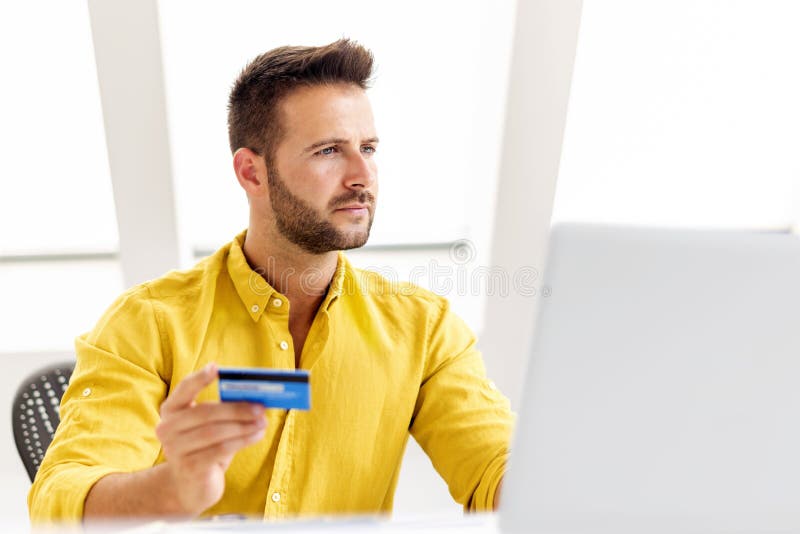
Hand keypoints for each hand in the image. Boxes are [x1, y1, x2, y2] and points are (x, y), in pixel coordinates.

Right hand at [155, 363, 265, 515]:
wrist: (190, 486)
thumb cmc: (204, 448)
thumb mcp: (210, 426)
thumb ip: (223, 411)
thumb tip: (255, 398)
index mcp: (171, 411)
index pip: (183, 390)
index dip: (199, 379)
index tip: (216, 367)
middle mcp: (167, 428)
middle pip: (206, 413)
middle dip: (236, 409)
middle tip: (260, 407)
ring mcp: (175, 449)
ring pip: (215, 432)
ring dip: (244, 426)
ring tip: (263, 422)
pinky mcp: (189, 467)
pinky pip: (221, 449)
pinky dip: (243, 440)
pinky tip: (257, 435)